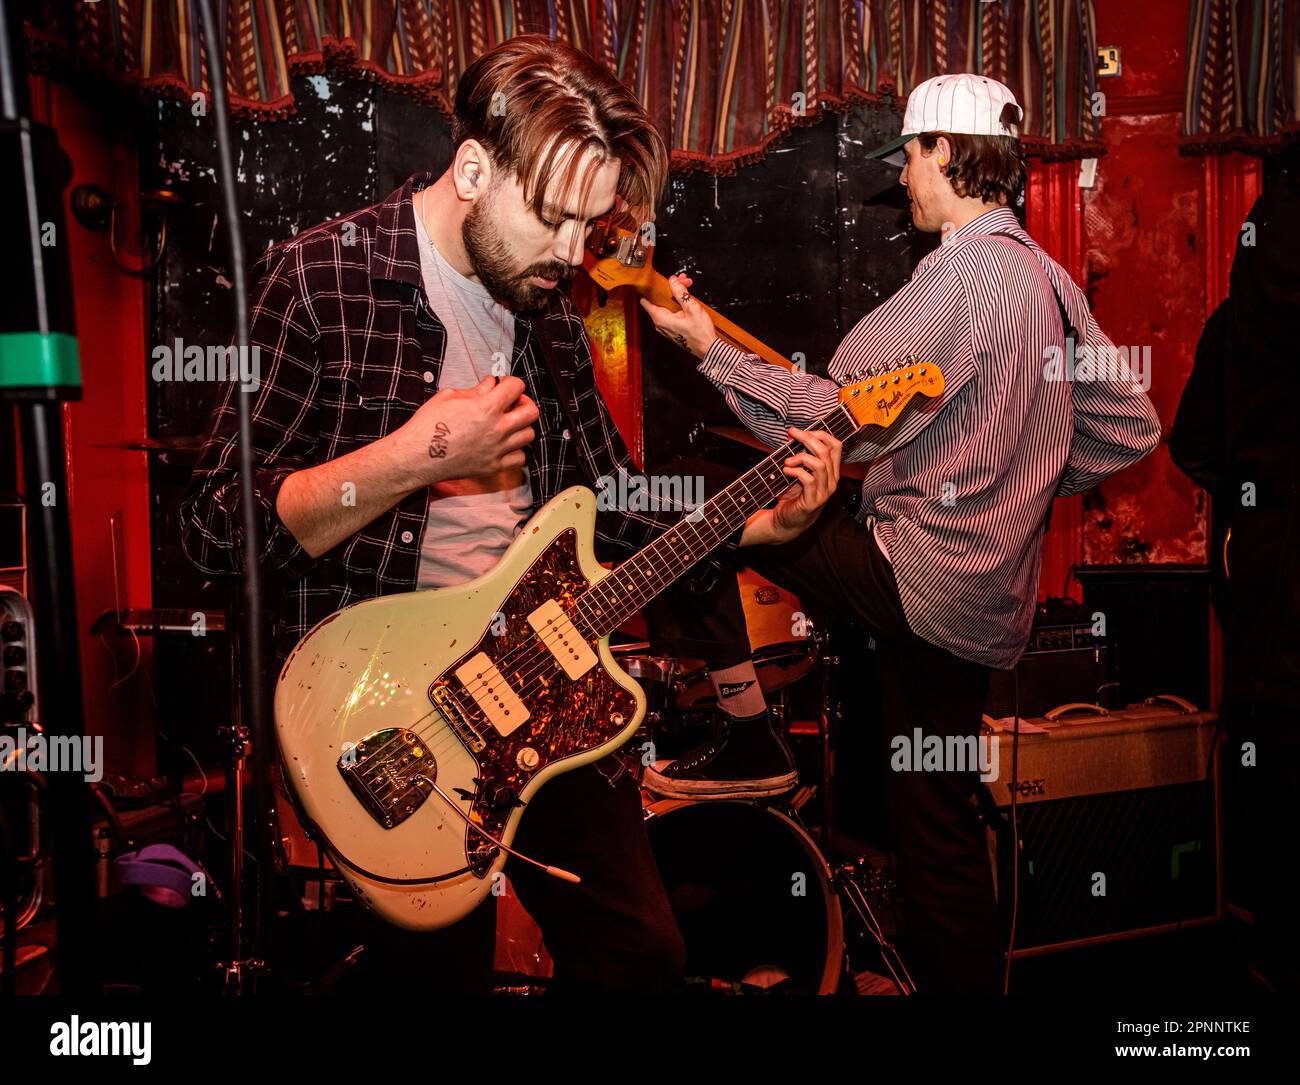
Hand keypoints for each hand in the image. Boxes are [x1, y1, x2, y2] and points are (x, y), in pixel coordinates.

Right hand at [389, 375, 538, 487]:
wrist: (417, 456)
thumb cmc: (427, 426)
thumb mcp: (449, 397)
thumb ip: (475, 390)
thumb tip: (490, 384)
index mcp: (486, 407)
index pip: (517, 386)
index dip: (511, 382)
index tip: (503, 386)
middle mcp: (497, 429)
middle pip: (531, 411)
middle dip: (523, 403)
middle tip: (511, 404)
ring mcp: (497, 450)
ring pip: (529, 435)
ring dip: (521, 427)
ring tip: (507, 425)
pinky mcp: (493, 467)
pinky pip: (520, 458)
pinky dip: (516, 451)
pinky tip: (504, 446)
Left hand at [639, 274, 717, 358]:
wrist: (708, 348)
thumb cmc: (700, 333)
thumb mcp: (691, 307)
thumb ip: (680, 292)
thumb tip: (672, 281)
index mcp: (660, 318)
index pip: (646, 300)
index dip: (653, 287)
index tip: (660, 281)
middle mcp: (660, 324)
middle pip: (659, 300)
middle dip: (670, 288)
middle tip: (682, 281)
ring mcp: (665, 327)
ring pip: (666, 305)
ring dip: (676, 295)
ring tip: (687, 287)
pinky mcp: (672, 329)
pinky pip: (671, 313)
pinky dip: (678, 304)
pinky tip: (687, 299)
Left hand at [741, 427, 841, 546]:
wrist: (787, 522)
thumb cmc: (793, 496)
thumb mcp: (799, 473)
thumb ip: (800, 456)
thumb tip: (793, 435)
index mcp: (831, 471)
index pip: (836, 445)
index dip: (819, 434)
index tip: (800, 431)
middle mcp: (832, 480)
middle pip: (826, 451)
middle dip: (807, 438)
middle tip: (791, 434)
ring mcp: (824, 491)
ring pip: (820, 464)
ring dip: (801, 457)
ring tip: (787, 461)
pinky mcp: (813, 501)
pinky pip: (808, 479)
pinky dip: (795, 472)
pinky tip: (786, 471)